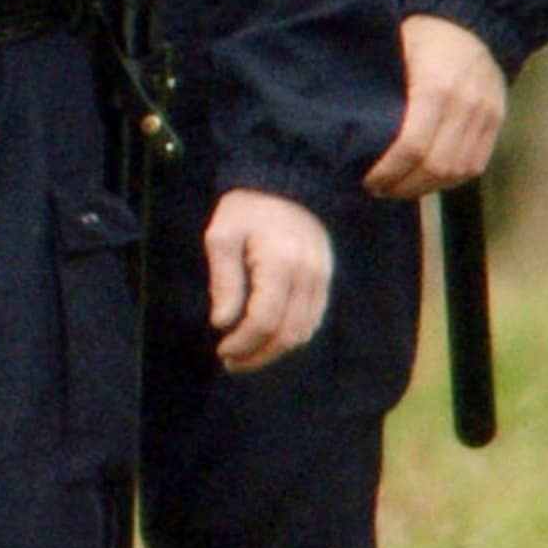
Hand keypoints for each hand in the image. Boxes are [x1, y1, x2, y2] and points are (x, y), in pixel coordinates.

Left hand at [203, 189, 333, 372]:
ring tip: (245, 355)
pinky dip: (290, 336)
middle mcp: (308, 274)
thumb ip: (223, 280)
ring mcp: (321, 278)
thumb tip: (222, 323)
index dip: (243, 343)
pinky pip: (312, 320)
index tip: (221, 350)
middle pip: (287, 334)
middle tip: (230, 361)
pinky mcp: (325, 280)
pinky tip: (266, 338)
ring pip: (303, 332)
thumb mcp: (221, 237)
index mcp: (280, 262)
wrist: (284, 185)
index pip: (264, 320)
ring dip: (274, 351)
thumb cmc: (245, 210)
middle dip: (257, 355)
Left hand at [362, 13, 507, 199]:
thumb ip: (383, 95)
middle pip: (436, 167)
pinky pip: (475, 165)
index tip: (367, 179)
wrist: (474, 21)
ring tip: (398, 187)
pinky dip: (449, 180)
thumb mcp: (396, 54)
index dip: (387, 171)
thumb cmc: (424, 37)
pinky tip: (425, 179)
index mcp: (436, 87)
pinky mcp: (496, 122)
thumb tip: (351, 137)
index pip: (411, 147)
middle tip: (378, 188)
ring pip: (457, 172)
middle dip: (403, 186)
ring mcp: (486, 115)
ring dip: (425, 188)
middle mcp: (466, 105)